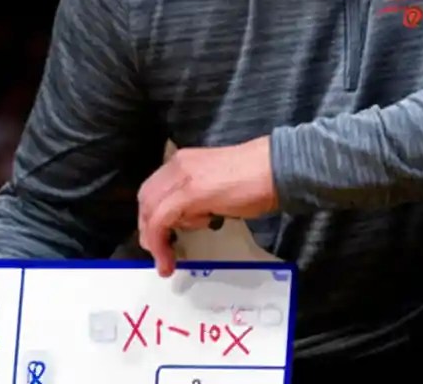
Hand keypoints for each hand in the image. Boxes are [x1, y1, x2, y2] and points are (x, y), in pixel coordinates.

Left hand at [137, 137, 278, 276]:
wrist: (277, 168)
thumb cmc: (258, 177)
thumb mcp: (216, 185)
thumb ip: (199, 197)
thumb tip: (191, 216)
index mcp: (184, 161)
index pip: (154, 188)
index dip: (151, 215)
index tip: (159, 237)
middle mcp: (177, 165)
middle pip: (146, 199)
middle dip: (148, 229)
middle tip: (159, 251)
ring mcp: (182, 178)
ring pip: (150, 211)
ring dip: (153, 240)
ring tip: (165, 260)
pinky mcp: (189, 194)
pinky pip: (161, 220)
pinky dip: (159, 243)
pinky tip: (167, 261)